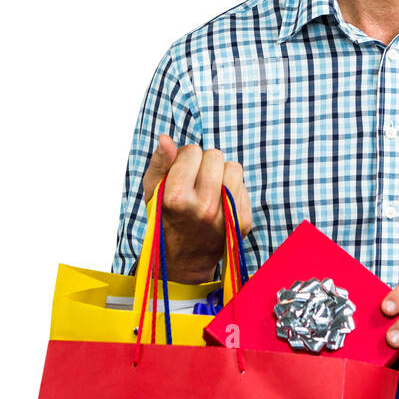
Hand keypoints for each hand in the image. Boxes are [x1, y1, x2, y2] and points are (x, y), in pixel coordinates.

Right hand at [140, 134, 252, 283]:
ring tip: (210, 189)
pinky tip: (220, 202)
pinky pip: (244, 186)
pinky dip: (233, 189)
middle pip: (215, 155)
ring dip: (221, 173)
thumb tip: (165, 139)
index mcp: (177, 197)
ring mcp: (225, 216)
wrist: (185, 259)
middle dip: (204, 163)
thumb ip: (159, 162)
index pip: (192, 151)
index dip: (185, 158)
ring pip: (233, 167)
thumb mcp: (153, 190)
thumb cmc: (166, 217)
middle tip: (196, 182)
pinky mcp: (242, 222)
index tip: (181, 173)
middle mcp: (203, 207)